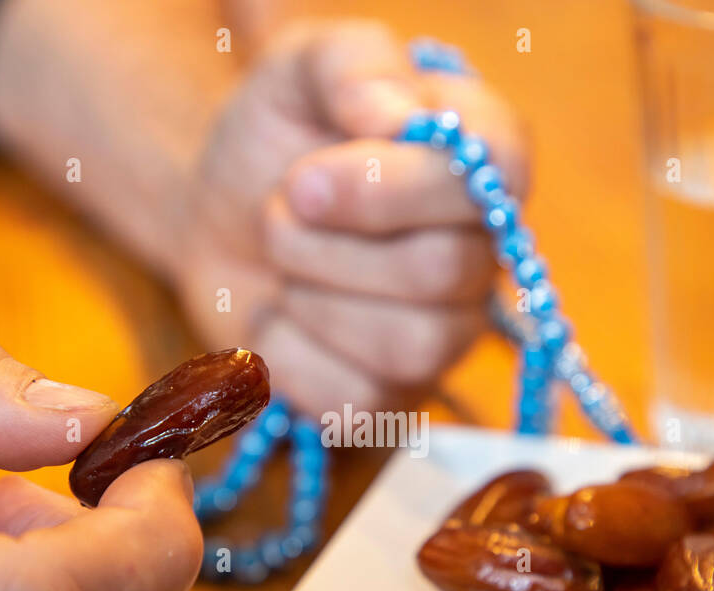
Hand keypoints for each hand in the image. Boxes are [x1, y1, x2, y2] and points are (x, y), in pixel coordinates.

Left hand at [180, 20, 530, 417]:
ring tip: (282, 263)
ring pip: (412, 348)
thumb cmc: (280, 135)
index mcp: (483, 158)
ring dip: (312, 301)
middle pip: (442, 271)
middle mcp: (484, 253)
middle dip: (327, 245)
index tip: (304, 178)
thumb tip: (391, 118)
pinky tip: (277, 321)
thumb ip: (352, 65)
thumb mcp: (300, 66)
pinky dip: (289, 359)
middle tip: (279, 212)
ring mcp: (446, 336)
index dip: (391, 187)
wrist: (220, 213)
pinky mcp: (393, 399)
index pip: (493, 178)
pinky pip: (358, 403)